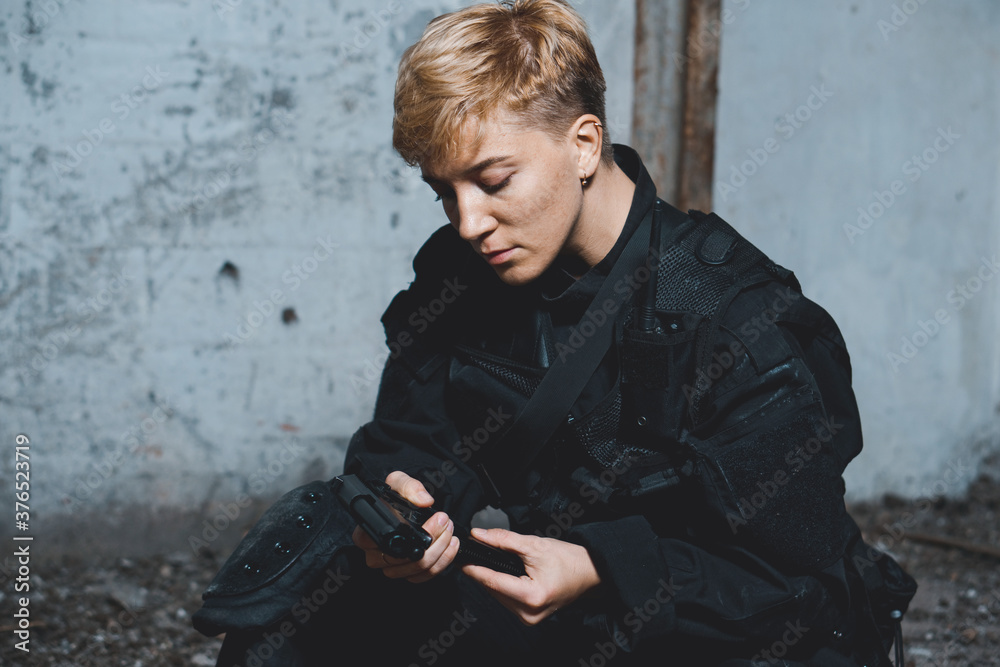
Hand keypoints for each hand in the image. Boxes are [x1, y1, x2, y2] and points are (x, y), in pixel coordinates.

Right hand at [351, 471, 460, 582]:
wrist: (402, 508)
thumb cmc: (395, 497)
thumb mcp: (398, 482)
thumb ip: (409, 487)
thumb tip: (424, 500)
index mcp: (366, 535)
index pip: (389, 543)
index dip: (415, 534)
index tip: (434, 519)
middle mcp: (375, 555)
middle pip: (408, 559)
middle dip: (435, 540)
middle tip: (446, 522)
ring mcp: (390, 568)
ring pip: (419, 569)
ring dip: (441, 551)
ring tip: (449, 532)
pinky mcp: (405, 574)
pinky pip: (425, 577)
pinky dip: (442, 562)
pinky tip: (450, 547)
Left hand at [461, 527, 601, 625]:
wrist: (590, 572)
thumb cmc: (568, 559)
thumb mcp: (534, 544)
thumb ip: (503, 540)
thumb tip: (479, 535)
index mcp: (532, 596)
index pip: (493, 582)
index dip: (474, 569)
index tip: (460, 560)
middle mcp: (530, 613)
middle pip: (494, 590)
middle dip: (484, 572)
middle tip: (476, 553)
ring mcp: (530, 618)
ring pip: (499, 596)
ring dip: (493, 580)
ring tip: (492, 562)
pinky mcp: (530, 617)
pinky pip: (508, 600)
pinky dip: (503, 586)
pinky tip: (505, 574)